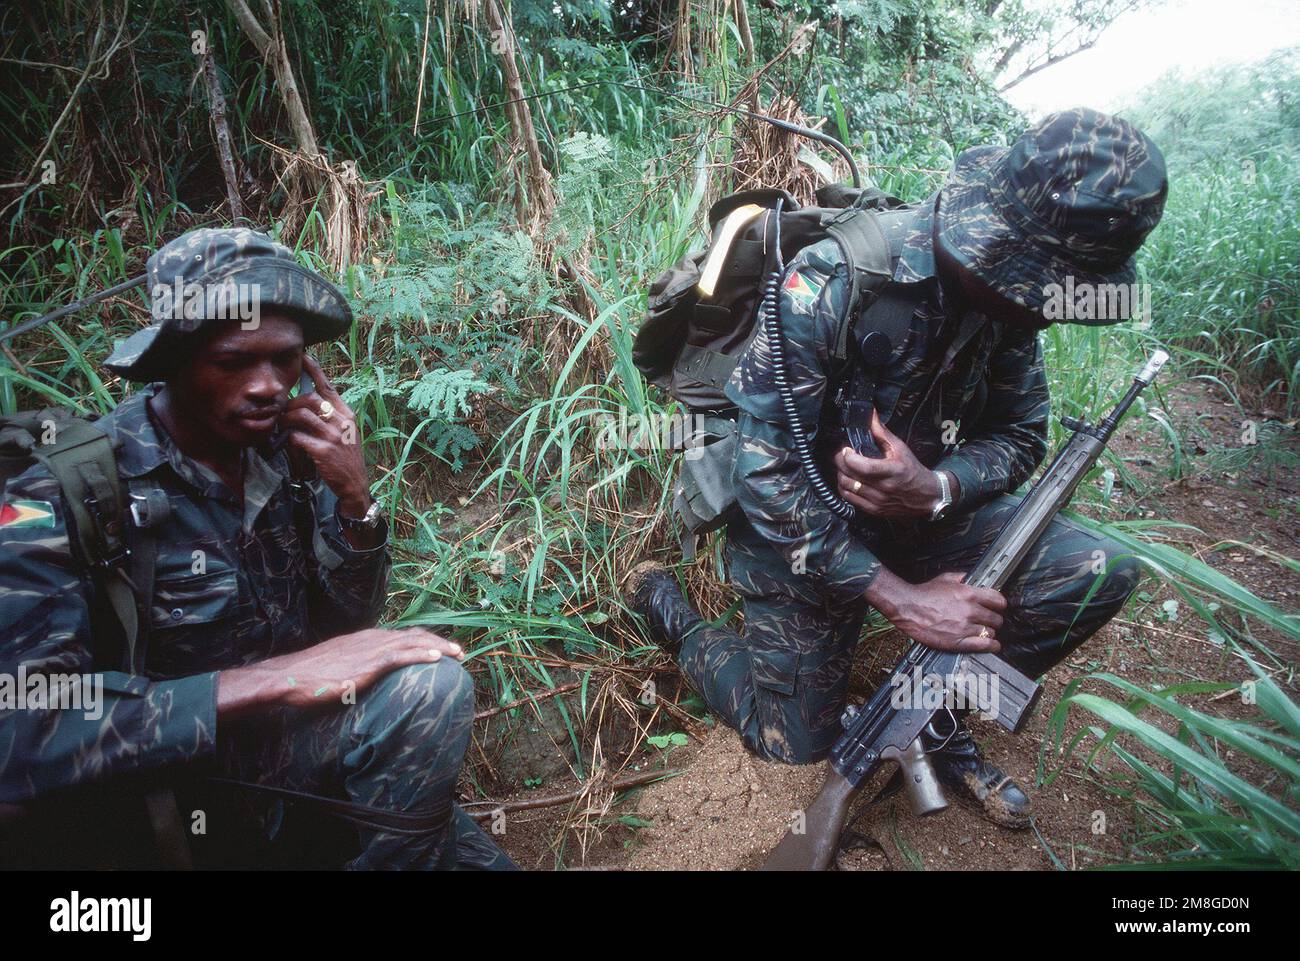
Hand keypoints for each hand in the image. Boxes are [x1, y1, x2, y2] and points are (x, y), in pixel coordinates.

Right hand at [219, 626, 464, 713]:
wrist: (288, 677)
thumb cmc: (310, 676)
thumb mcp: (340, 666)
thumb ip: (358, 666)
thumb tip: (369, 676)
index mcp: (366, 639)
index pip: (403, 635)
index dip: (426, 640)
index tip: (445, 649)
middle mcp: (371, 639)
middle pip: (414, 635)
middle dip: (440, 641)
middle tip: (460, 653)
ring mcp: (369, 650)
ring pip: (413, 642)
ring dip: (439, 646)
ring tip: (459, 653)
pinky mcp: (365, 665)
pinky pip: (399, 656)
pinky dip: (421, 654)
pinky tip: (438, 658)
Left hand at [281, 355, 370, 515]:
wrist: (355, 485)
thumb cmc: (345, 458)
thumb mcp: (345, 433)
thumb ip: (330, 417)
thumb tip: (307, 402)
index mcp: (347, 414)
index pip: (328, 387)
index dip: (314, 370)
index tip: (303, 356)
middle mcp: (342, 422)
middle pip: (310, 399)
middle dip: (292, 403)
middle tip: (283, 412)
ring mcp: (334, 436)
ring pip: (301, 416)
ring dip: (286, 420)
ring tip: (282, 426)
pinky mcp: (323, 451)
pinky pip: (297, 437)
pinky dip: (289, 439)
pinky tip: (288, 444)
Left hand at [834, 410, 940, 517]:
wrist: (926, 496)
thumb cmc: (913, 471)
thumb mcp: (900, 449)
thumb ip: (882, 432)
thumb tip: (870, 415)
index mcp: (891, 471)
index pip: (863, 466)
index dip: (848, 457)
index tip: (845, 449)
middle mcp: (883, 488)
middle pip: (850, 475)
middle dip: (840, 462)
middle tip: (841, 454)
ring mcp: (877, 501)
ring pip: (846, 487)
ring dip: (840, 474)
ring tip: (843, 466)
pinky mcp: (873, 510)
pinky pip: (849, 499)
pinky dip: (844, 488)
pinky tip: (847, 480)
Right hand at [866, 570, 1004, 652]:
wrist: (908, 607)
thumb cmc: (923, 595)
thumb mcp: (945, 579)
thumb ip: (962, 578)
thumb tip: (970, 578)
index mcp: (969, 594)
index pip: (998, 601)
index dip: (999, 605)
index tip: (997, 607)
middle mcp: (970, 610)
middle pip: (997, 618)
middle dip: (994, 619)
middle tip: (989, 620)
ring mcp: (965, 627)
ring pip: (991, 632)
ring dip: (989, 632)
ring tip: (984, 631)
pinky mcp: (958, 641)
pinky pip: (984, 645)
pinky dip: (991, 646)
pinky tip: (992, 645)